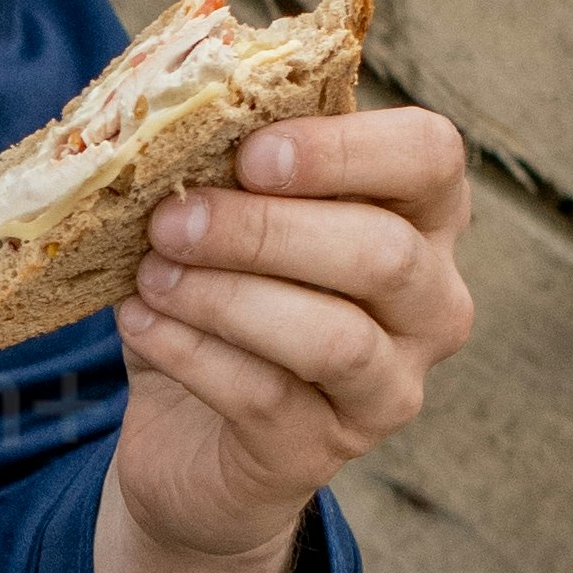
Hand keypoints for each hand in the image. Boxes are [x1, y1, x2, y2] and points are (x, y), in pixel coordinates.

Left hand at [107, 96, 478, 550]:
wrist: (187, 438)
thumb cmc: (220, 298)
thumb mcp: (227, 221)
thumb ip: (228, 169)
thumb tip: (173, 121)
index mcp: (422, 218)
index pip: (431, 155)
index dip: (346, 149)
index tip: (251, 152)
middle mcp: (432, 304)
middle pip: (383, 253)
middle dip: (265, 230)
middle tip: (171, 218)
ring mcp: (389, 388)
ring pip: (334, 338)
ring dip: (228, 296)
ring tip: (151, 275)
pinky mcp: (323, 451)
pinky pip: (267, 396)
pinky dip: (192, 352)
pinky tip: (140, 322)